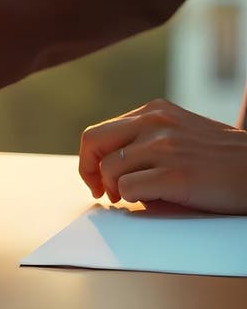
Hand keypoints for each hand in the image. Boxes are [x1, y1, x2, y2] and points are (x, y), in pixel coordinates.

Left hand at [78, 99, 246, 213]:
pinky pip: (129, 190)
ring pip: (109, 170)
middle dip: (88, 171)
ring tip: (133, 198)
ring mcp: (165, 148)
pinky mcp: (175, 175)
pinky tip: (151, 200)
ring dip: (116, 190)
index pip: (100, 132)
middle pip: (92, 142)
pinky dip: (134, 200)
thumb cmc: (223, 158)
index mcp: (155, 111)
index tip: (97, 177)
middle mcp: (156, 123)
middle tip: (101, 191)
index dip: (90, 159)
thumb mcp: (182, 132)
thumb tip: (105, 162)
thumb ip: (147, 136)